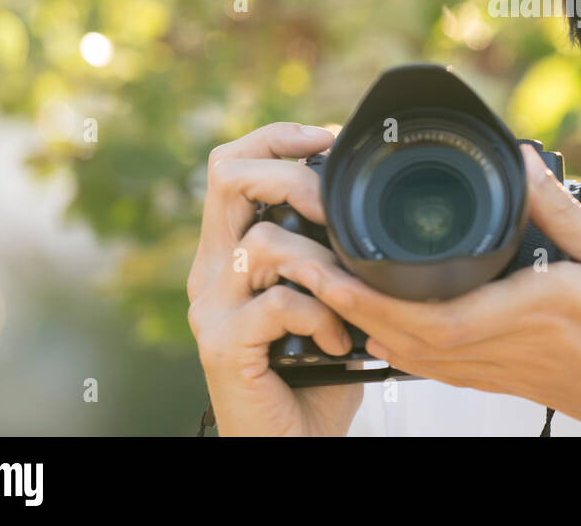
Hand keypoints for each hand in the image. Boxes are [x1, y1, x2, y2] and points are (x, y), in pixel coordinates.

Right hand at [186, 122, 363, 435]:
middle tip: (336, 206)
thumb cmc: (318, 372)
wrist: (293, 444)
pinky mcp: (222, 346)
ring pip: (262, 242)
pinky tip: (339, 341)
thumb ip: (330, 253)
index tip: (325, 139)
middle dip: (293, 177)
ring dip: (322, 264)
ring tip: (349, 297)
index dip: (274, 138)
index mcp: (229, 252)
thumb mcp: (327, 297)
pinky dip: (321, 316)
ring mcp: (210, 309)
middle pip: (226, 179)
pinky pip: (277, 302)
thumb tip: (371, 200)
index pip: (230, 166)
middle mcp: (209, 273)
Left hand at [314, 144, 580, 435]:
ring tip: (329, 288)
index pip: (428, 312)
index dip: (366, 295)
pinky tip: (394, 322)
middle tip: (301, 268)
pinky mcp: (519, 382)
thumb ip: (565, 214)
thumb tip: (521, 163)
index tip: (324, 264)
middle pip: (405, 337)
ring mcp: (511, 373)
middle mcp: (510, 349)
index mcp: (535, 312)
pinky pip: (445, 366)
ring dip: (368, 325)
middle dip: (346, 306)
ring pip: (419, 357)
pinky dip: (406, 342)